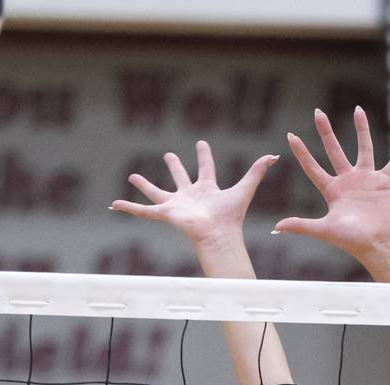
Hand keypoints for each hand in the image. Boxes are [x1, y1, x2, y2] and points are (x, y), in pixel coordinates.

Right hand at [110, 142, 276, 253]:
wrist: (218, 236)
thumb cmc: (232, 217)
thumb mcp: (245, 188)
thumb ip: (258, 171)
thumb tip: (275, 155)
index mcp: (207, 189)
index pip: (205, 168)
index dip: (204, 155)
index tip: (201, 143)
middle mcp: (190, 196)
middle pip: (180, 177)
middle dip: (174, 166)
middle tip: (168, 155)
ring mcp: (176, 205)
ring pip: (157, 193)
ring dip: (144, 186)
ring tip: (132, 176)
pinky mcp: (165, 214)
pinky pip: (143, 211)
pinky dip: (128, 208)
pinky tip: (114, 204)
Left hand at [274, 106, 389, 263]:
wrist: (378, 245)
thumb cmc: (352, 241)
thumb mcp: (324, 230)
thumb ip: (302, 226)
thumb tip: (276, 228)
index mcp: (332, 191)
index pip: (312, 168)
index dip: (301, 153)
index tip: (290, 135)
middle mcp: (349, 181)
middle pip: (334, 150)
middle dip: (326, 132)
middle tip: (318, 113)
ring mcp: (368, 179)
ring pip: (364, 148)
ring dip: (362, 129)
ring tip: (358, 109)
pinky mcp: (386, 182)